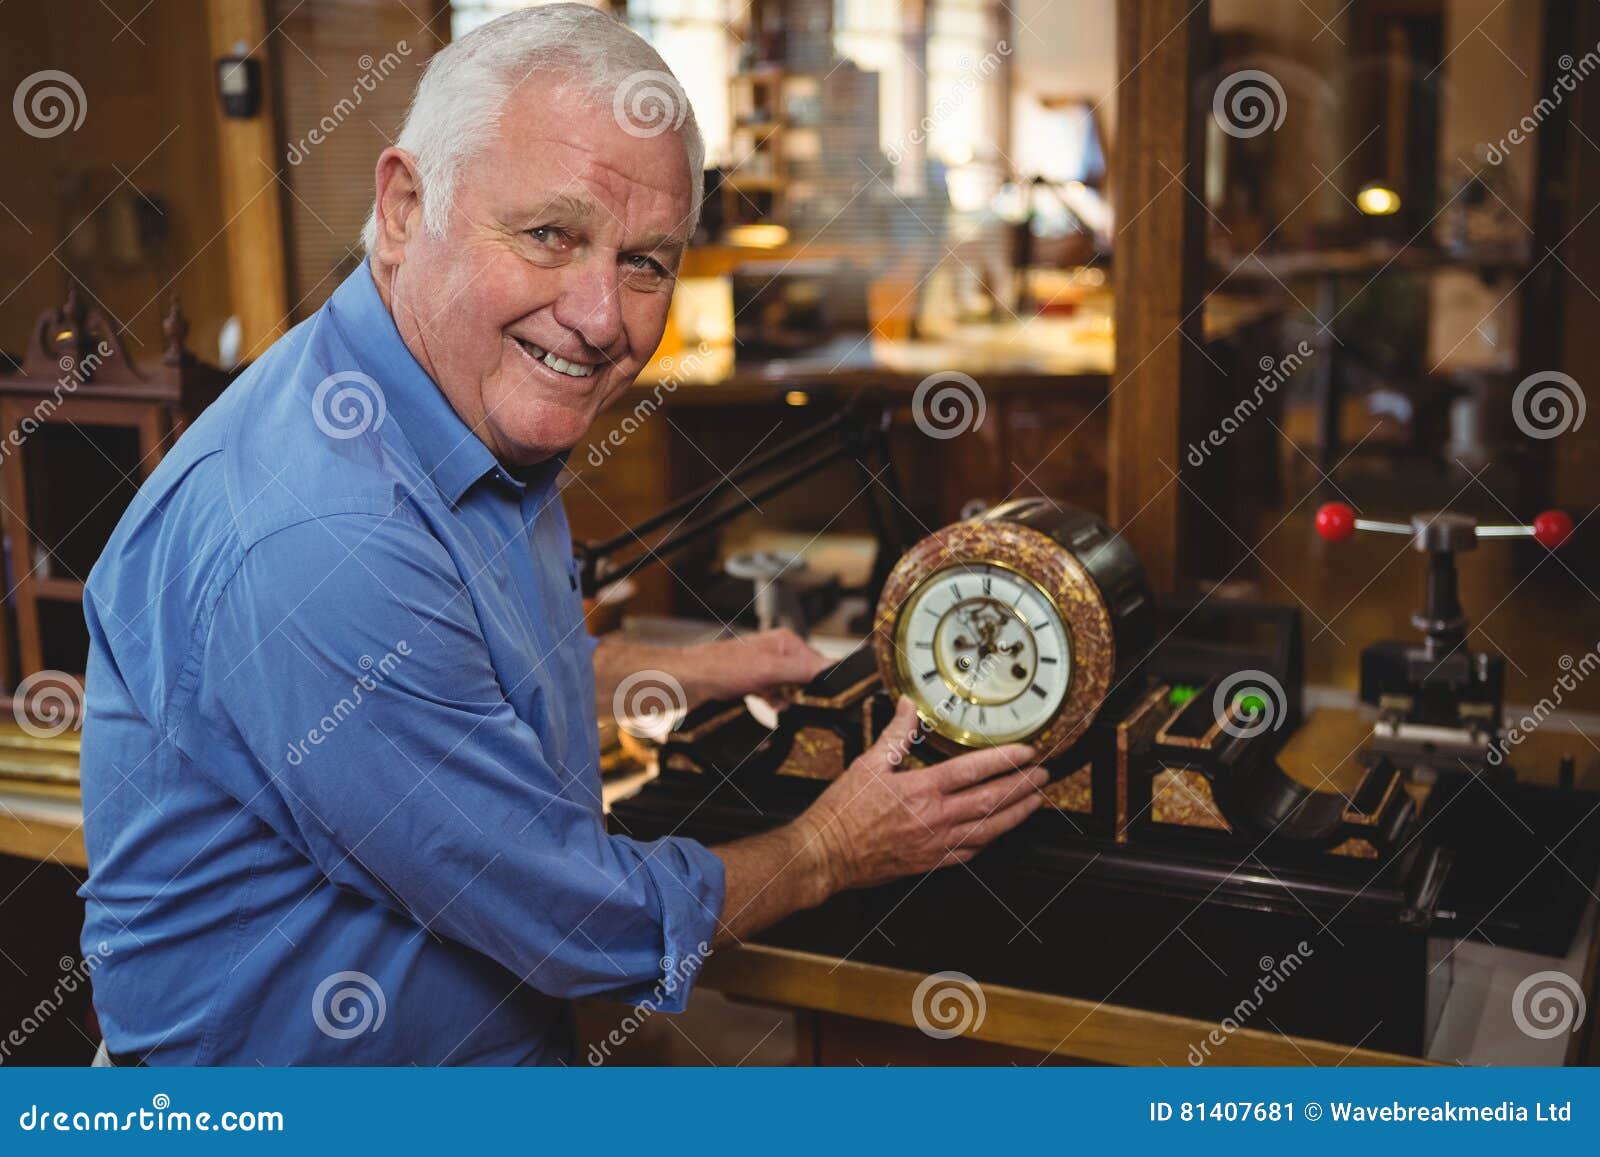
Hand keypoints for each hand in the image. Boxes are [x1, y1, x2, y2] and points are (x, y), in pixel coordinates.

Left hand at [694, 628, 830, 701]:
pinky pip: (776, 698)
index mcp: (785, 643)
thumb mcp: (769, 669)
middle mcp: (777, 654)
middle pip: (806, 678)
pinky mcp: (755, 685)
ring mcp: (765, 670)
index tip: (824, 699)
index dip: (823, 682)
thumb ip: (803, 669)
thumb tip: (833, 668)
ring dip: (788, 702)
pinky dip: (775, 705)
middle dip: (804, 694)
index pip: (819, 662)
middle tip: (797, 703)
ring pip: (791, 691)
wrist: (687, 682)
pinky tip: (770, 708)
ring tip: (778, 704)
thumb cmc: (720, 667)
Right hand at [793, 696, 1047, 893]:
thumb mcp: (867, 764)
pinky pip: (971, 852)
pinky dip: (991, 839)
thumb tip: (908, 705)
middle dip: (1023, 786)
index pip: (974, 770)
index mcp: (921, 789)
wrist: (826, 855)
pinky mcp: (931, 862)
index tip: (1028, 752)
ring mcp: (936, 844)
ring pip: (989, 829)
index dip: (1006, 759)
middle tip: (1045, 775)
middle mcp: (935, 818)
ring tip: (1036, 801)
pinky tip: (1001, 831)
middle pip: (992, 800)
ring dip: (1017, 813)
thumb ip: (895, 735)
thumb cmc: (843, 812)